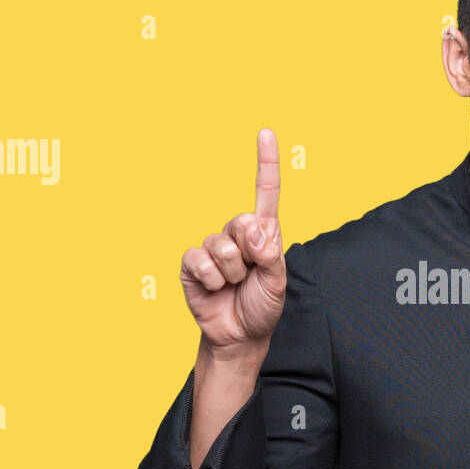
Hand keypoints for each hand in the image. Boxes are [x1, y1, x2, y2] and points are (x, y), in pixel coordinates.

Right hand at [180, 128, 286, 357]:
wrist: (240, 336)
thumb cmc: (262, 306)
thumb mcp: (278, 281)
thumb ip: (271, 254)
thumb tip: (251, 232)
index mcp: (263, 233)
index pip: (266, 192)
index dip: (266, 163)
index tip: (265, 132)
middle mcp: (237, 235)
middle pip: (241, 222)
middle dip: (250, 253)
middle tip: (251, 274)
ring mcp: (212, 248)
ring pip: (221, 246)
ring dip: (233, 273)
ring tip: (234, 286)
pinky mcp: (192, 264)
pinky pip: (199, 260)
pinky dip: (211, 279)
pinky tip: (214, 289)